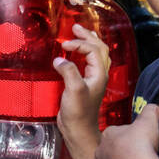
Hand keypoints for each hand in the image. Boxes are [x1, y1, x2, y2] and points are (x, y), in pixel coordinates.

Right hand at [54, 25, 110, 139]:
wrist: (78, 130)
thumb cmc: (79, 113)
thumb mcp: (74, 90)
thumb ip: (68, 72)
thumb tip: (59, 60)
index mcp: (99, 74)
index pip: (92, 50)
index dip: (79, 44)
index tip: (64, 45)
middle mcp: (99, 75)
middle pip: (99, 48)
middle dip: (88, 36)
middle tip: (75, 27)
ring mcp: (93, 79)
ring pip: (96, 54)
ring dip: (88, 42)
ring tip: (78, 34)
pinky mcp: (85, 84)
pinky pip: (89, 62)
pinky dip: (83, 53)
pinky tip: (75, 53)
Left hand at [95, 103, 158, 158]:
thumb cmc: (142, 145)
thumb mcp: (150, 120)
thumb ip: (150, 111)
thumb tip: (153, 109)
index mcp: (108, 134)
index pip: (118, 133)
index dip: (131, 137)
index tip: (141, 142)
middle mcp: (100, 151)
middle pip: (113, 151)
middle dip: (124, 153)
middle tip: (139, 157)